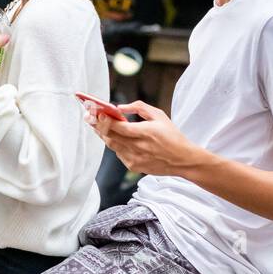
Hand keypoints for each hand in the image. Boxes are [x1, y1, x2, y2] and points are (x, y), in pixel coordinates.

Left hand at [86, 100, 200, 176]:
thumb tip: (119, 107)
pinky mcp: (134, 166)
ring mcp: (135, 159)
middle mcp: (139, 147)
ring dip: (103, 135)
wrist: (183, 160)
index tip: (96, 112)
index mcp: (146, 133)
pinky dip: (114, 144)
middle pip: (111, 137)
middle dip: (98, 126)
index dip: (105, 120)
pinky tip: (112, 137)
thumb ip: (139, 108)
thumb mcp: (159, 115)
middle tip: (89, 117)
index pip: (119, 127)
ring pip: (112, 145)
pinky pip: (119, 153)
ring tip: (96, 125)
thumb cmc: (172, 135)